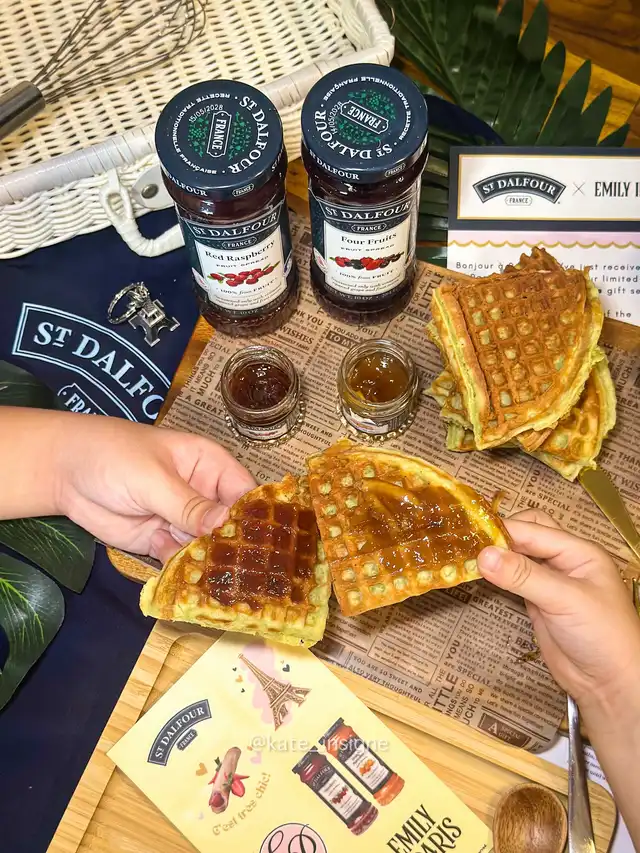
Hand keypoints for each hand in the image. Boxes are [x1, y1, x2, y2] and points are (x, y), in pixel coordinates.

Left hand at [54, 414, 255, 561]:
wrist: (63, 472)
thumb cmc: (113, 456)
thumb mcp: (153, 478)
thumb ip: (188, 505)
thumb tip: (225, 526)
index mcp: (211, 466)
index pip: (246, 493)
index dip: (256, 519)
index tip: (264, 547)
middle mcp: (204, 495)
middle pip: (231, 526)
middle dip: (234, 549)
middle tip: (242, 576)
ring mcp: (184, 520)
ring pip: (208, 548)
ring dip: (209, 565)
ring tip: (213, 583)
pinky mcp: (162, 541)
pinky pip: (182, 560)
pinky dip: (183, 572)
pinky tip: (182, 580)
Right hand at [477, 509, 639, 710]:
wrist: (609, 684)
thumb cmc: (601, 636)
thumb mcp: (565, 600)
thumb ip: (524, 576)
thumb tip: (483, 555)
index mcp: (579, 551)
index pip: (535, 529)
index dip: (504, 531)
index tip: (471, 536)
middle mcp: (564, 561)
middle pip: (527, 534)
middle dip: (500, 536)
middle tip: (470, 543)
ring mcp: (550, 582)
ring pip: (518, 556)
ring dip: (497, 554)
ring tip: (466, 555)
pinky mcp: (537, 602)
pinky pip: (514, 580)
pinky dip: (497, 574)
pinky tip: (479, 574)